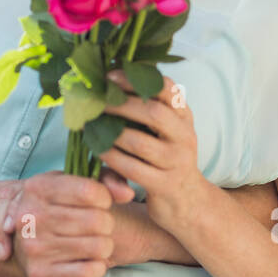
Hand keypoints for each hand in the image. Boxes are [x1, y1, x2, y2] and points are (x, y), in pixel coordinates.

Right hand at [0, 173, 155, 276]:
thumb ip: (105, 179)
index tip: (100, 203)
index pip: (89, 191)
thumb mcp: (74, 183)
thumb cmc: (57, 207)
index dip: (105, 198)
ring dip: (104, 246)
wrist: (22, 241)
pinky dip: (97, 268)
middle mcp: (31, 217)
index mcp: (37, 188)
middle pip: (97, 221)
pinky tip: (89, 262)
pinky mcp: (40, 275)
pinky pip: (87, 273)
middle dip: (106, 224)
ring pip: (98, 247)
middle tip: (97, 227)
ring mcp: (33, 247)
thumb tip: (126, 194)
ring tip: (92, 243)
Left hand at [98, 72, 205, 238]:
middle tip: (96, 101)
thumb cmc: (165, 157)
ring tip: (91, 126)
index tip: (111, 76)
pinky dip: (111, 157)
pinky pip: (132, 168)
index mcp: (184, 116)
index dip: (138, 80)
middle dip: (121, 104)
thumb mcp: (165, 130)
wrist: (186, 200)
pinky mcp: (164, 185)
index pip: (168, 89)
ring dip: (110, 133)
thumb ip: (147, 108)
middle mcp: (185, 136)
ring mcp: (177, 162)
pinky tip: (98, 150)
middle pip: (154, 113)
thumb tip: (108, 80)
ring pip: (140, 143)